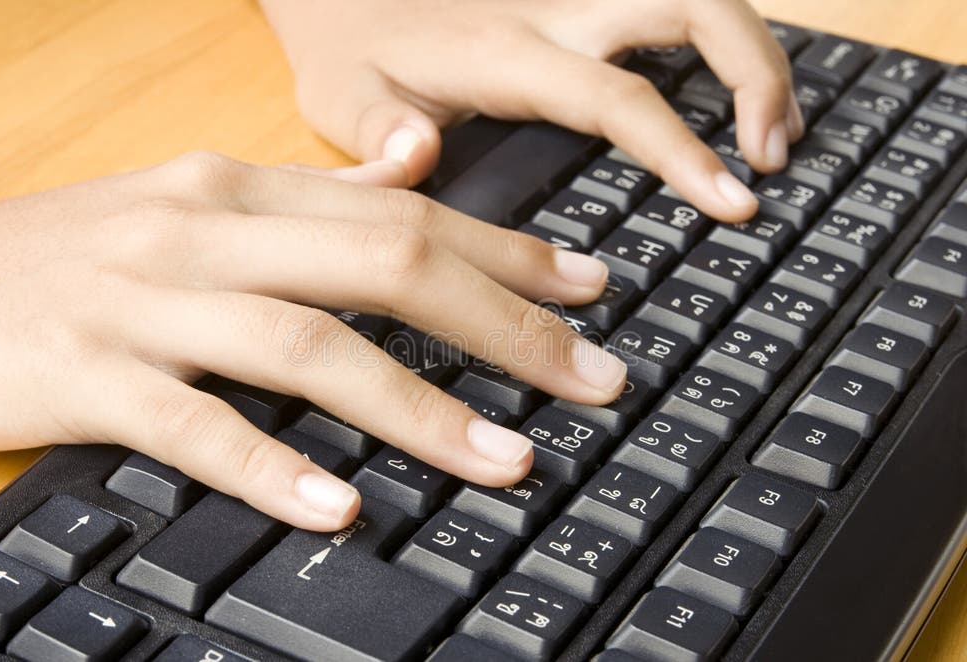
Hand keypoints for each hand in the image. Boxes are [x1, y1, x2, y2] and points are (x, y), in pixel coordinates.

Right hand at [0, 153, 625, 529]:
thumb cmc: (75, 253)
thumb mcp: (197, 201)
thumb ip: (312, 193)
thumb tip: (415, 168)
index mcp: (236, 186)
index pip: (404, 210)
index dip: (508, 251)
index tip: (589, 288)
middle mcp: (203, 232)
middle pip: (383, 265)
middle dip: (503, 324)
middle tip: (593, 378)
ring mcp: (145, 305)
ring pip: (309, 347)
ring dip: (420, 409)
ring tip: (509, 459)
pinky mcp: (87, 379)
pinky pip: (197, 426)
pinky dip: (275, 465)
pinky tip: (342, 506)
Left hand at [261, 0, 804, 221]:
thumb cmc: (347, 53)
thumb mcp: (343, 98)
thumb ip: (380, 132)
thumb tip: (417, 156)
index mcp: (510, 53)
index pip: (618, 96)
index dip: (683, 149)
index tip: (733, 201)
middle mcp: (558, 14)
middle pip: (693, 7)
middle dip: (757, 72)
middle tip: (778, 154)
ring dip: (754, 53)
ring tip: (778, 130)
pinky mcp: (581, 0)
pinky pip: (671, 6)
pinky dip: (723, 42)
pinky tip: (734, 95)